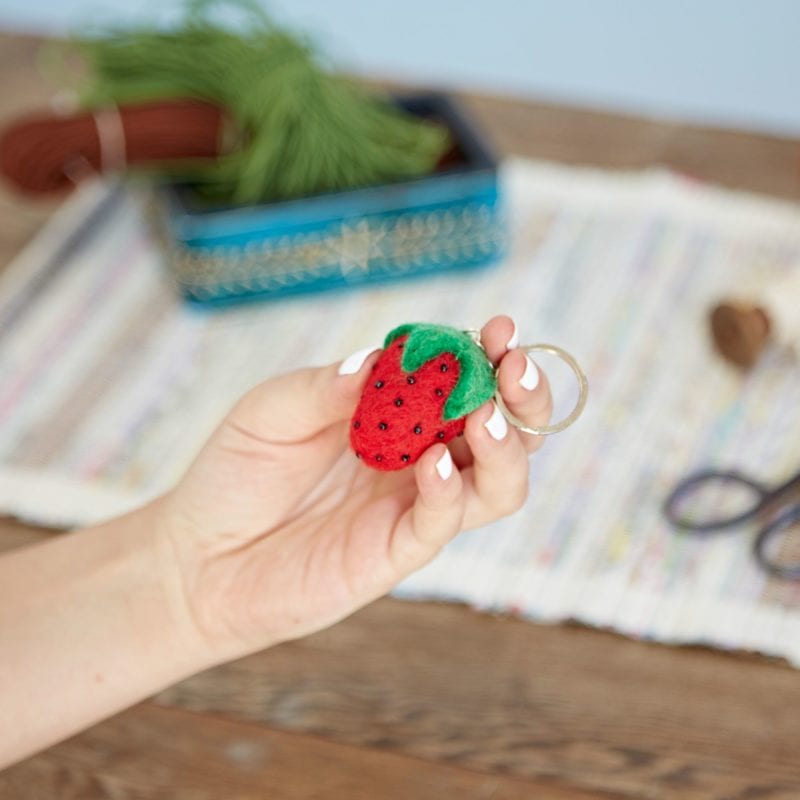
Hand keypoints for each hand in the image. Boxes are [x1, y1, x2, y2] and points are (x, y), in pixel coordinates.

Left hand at [157, 315, 551, 663]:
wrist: (200, 555)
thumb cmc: (236, 473)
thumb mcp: (272, 410)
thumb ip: (328, 386)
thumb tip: (380, 356)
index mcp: (398, 415)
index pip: (462, 381)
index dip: (488, 355)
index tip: (500, 328)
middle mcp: (419, 457)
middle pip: (505, 430)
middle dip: (524, 397)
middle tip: (514, 366)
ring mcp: (413, 505)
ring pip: (498, 484)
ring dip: (506, 446)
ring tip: (487, 416)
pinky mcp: (397, 550)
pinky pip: (443, 521)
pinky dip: (448, 490)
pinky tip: (431, 464)